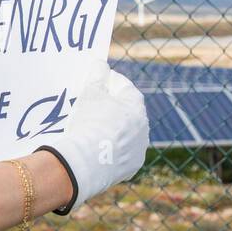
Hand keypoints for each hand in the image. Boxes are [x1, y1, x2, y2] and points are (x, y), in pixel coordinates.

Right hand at [34, 58, 148, 214]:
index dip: (110, 82)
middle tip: (94, 107)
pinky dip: (113, 151)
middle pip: (128, 112)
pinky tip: (98, 151)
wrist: (88, 162)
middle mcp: (143, 126)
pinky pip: (123, 155)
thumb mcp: (90, 92)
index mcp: (136, 105)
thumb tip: (101, 63)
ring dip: (114, 131)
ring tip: (94, 131)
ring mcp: (139, 148)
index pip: (124, 87)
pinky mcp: (133, 167)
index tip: (98, 82)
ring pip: (127, 135)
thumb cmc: (89, 122)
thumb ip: (97, 75)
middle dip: (113, 108)